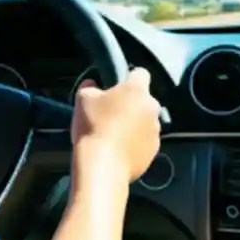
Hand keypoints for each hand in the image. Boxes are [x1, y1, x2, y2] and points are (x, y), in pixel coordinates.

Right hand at [70, 67, 161, 186]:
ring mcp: (156, 130)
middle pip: (144, 100)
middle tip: (113, 113)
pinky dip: (137, 143)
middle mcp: (152, 108)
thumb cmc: (93, 126)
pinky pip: (146, 141)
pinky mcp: (154, 151)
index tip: (116, 87)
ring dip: (136, 124)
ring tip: (116, 135)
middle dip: (132, 104)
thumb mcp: (83, 99)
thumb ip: (89, 87)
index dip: (128, 78)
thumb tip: (91, 84)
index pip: (140, 73)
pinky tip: (120, 149)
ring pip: (146, 121)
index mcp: (137, 90)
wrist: (103, 166)